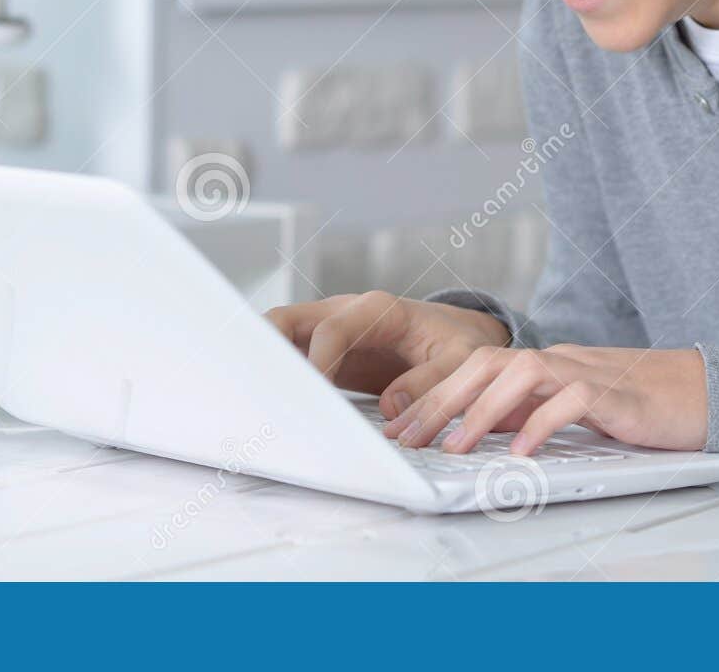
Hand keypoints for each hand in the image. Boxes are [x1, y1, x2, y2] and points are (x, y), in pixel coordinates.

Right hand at [264, 291, 509, 417]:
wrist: (455, 335)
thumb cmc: (457, 343)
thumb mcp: (463, 360)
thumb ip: (433, 381)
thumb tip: (393, 407)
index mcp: (379, 310)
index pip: (333, 330)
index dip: (318, 362)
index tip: (314, 397)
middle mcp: (346, 313)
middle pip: (288, 318)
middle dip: (266, 349)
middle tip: (260, 391)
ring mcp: (330, 330)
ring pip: (279, 333)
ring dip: (264, 361)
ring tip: (255, 399)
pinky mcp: (323, 351)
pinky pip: (289, 355)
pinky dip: (275, 373)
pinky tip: (270, 402)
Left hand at [381, 344, 708, 453]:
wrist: (706, 393)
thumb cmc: (639, 406)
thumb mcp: (570, 410)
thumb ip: (527, 413)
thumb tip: (474, 431)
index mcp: (543, 365)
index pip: (475, 368)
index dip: (432, 394)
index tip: (398, 426)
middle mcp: (558, 361)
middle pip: (486, 362)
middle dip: (440, 400)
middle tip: (409, 439)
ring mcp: (589, 372)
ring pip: (521, 372)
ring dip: (481, 411)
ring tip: (454, 448)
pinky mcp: (620, 394)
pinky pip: (573, 399)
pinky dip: (543, 423)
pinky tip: (522, 451)